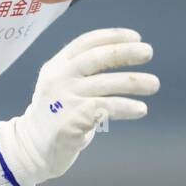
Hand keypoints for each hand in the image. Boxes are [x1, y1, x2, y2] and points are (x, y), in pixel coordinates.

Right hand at [0, 28, 158, 185]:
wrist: (31, 148)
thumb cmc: (55, 115)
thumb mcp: (61, 86)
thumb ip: (81, 72)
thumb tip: (124, 54)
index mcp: (56, 66)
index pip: (85, 42)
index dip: (112, 36)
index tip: (136, 37)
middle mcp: (58, 79)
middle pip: (96, 58)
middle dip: (125, 53)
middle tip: (148, 52)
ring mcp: (63, 99)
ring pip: (105, 84)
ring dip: (134, 82)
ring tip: (154, 84)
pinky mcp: (71, 120)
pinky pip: (106, 109)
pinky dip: (126, 108)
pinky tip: (140, 109)